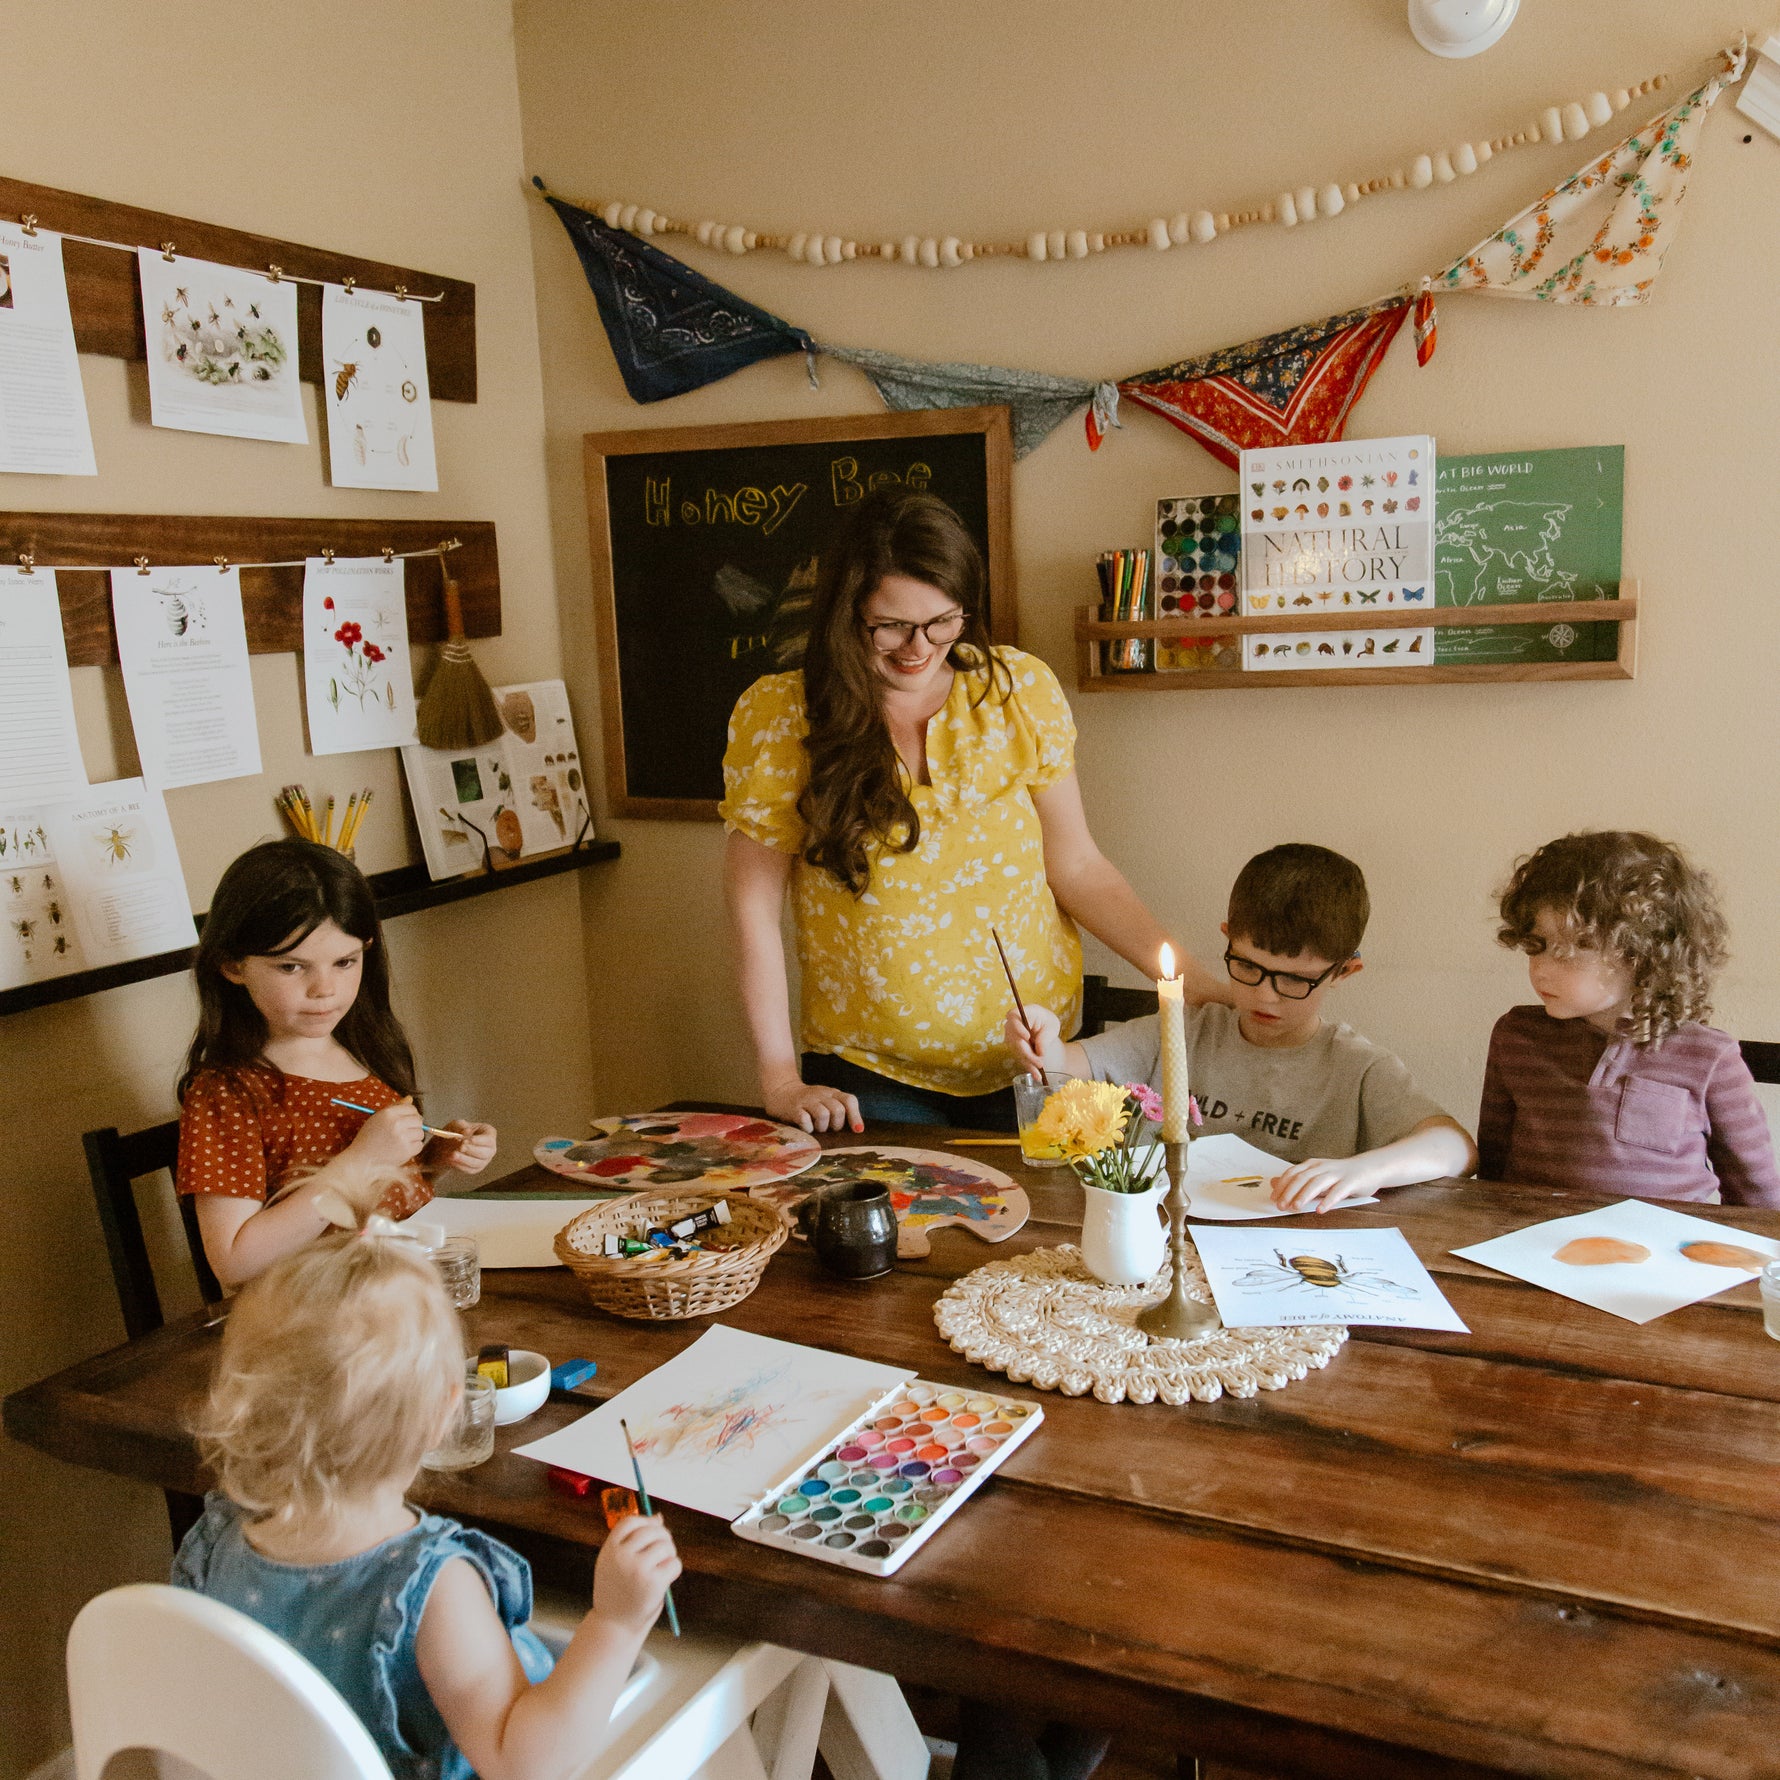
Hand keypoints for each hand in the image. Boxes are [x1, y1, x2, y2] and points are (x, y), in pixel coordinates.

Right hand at [346, 1099, 427, 1168]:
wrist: (361, 1159)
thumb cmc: (369, 1138)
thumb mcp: (377, 1118)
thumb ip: (395, 1107)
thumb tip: (410, 1098)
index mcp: (388, 1113)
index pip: (411, 1108)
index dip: (411, 1114)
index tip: (407, 1121)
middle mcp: (396, 1123)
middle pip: (418, 1120)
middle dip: (414, 1126)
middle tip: (404, 1133)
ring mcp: (402, 1137)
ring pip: (420, 1133)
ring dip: (414, 1138)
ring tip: (401, 1141)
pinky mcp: (406, 1150)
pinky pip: (419, 1145)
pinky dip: (413, 1148)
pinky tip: (402, 1149)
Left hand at [435, 1120, 495, 1174]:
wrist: (448, 1144)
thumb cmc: (456, 1131)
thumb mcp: (457, 1125)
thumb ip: (461, 1127)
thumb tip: (467, 1131)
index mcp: (489, 1133)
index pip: (488, 1139)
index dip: (479, 1141)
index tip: (468, 1140)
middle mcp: (490, 1148)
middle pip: (485, 1152)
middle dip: (472, 1150)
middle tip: (460, 1147)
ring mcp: (484, 1160)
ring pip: (477, 1163)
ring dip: (464, 1159)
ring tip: (453, 1155)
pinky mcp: (476, 1168)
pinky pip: (470, 1169)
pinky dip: (460, 1165)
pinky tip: (451, 1160)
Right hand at [593, 1512, 680, 1634]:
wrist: (615, 1625)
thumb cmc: (618, 1591)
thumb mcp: (616, 1563)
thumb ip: (632, 1541)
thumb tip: (658, 1517)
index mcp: (610, 1550)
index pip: (630, 1522)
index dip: (645, 1522)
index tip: (653, 1529)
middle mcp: (622, 1557)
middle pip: (651, 1531)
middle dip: (663, 1536)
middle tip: (664, 1549)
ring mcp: (638, 1569)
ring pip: (665, 1546)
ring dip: (669, 1553)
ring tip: (662, 1566)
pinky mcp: (653, 1582)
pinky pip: (674, 1564)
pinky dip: (674, 1569)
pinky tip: (666, 1580)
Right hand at [762, 1076, 862, 1133]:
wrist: (780, 1091)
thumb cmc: (808, 1102)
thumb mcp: (826, 1100)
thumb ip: (840, 1110)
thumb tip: (857, 1129)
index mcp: (831, 1093)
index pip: (849, 1100)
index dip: (856, 1116)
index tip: (857, 1130)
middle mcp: (821, 1095)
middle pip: (838, 1109)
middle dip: (836, 1124)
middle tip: (829, 1128)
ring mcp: (807, 1101)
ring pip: (823, 1114)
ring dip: (822, 1127)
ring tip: (817, 1128)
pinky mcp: (793, 1109)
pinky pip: (805, 1120)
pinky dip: (808, 1128)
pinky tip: (806, 1128)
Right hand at [1004, 1003, 1063, 1077]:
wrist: (1043, 1028)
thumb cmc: (1047, 1022)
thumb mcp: (1051, 1025)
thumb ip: (1045, 1037)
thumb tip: (1040, 1051)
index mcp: (1023, 1013)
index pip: (1013, 1016)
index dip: (1017, 1027)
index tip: (1027, 1036)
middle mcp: (1012, 1025)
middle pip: (1015, 1039)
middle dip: (1027, 1053)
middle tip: (1040, 1062)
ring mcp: (1011, 1038)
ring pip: (1018, 1052)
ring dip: (1029, 1063)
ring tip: (1040, 1073)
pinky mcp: (1014, 1049)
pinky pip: (1021, 1059)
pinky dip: (1029, 1069)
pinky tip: (1037, 1077)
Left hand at [1269, 1155, 1378, 1213]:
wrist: (1370, 1168)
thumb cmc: (1341, 1175)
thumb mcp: (1317, 1175)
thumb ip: (1297, 1180)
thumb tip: (1273, 1183)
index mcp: (1313, 1165)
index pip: (1293, 1173)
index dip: (1281, 1185)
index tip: (1273, 1198)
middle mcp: (1323, 1167)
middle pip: (1302, 1178)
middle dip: (1289, 1192)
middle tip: (1281, 1206)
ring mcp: (1337, 1174)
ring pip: (1317, 1183)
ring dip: (1305, 1195)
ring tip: (1296, 1207)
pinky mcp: (1351, 1182)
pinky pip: (1337, 1191)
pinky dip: (1328, 1201)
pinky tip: (1320, 1210)